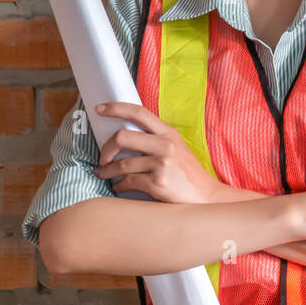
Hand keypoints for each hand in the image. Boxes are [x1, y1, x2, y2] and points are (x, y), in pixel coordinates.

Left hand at [93, 101, 219, 204]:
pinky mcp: (157, 183)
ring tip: (104, 174)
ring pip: (121, 164)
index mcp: (168, 133)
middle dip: (106, 148)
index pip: (139, 112)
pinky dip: (119, 186)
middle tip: (103, 157)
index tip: (99, 109)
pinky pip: (127, 182)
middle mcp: (165, 145)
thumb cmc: (187, 173)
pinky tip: (120, 187)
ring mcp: (162, 164)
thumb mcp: (176, 148)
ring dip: (107, 171)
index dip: (116, 108)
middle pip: (122, 137)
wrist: (206, 196)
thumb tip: (123, 137)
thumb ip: (155, 140)